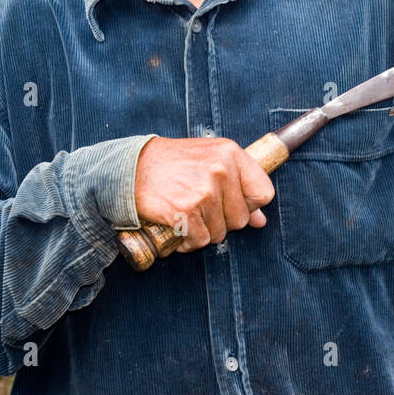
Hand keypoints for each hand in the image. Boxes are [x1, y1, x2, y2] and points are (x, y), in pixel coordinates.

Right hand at [133, 136, 275, 252]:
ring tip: (185, 211)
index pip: (264, 193)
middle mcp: (221, 170)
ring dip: (202, 230)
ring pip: (220, 233)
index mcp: (230, 153)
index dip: (249, 204)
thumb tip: (260, 221)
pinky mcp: (186, 212)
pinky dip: (187, 240)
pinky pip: (200, 241)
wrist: (129, 168)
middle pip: (241, 218)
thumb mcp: (209, 162)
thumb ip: (238, 187)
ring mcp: (204, 192)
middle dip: (221, 220)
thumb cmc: (169, 163)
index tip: (231, 202)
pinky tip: (176, 223)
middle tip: (199, 205)